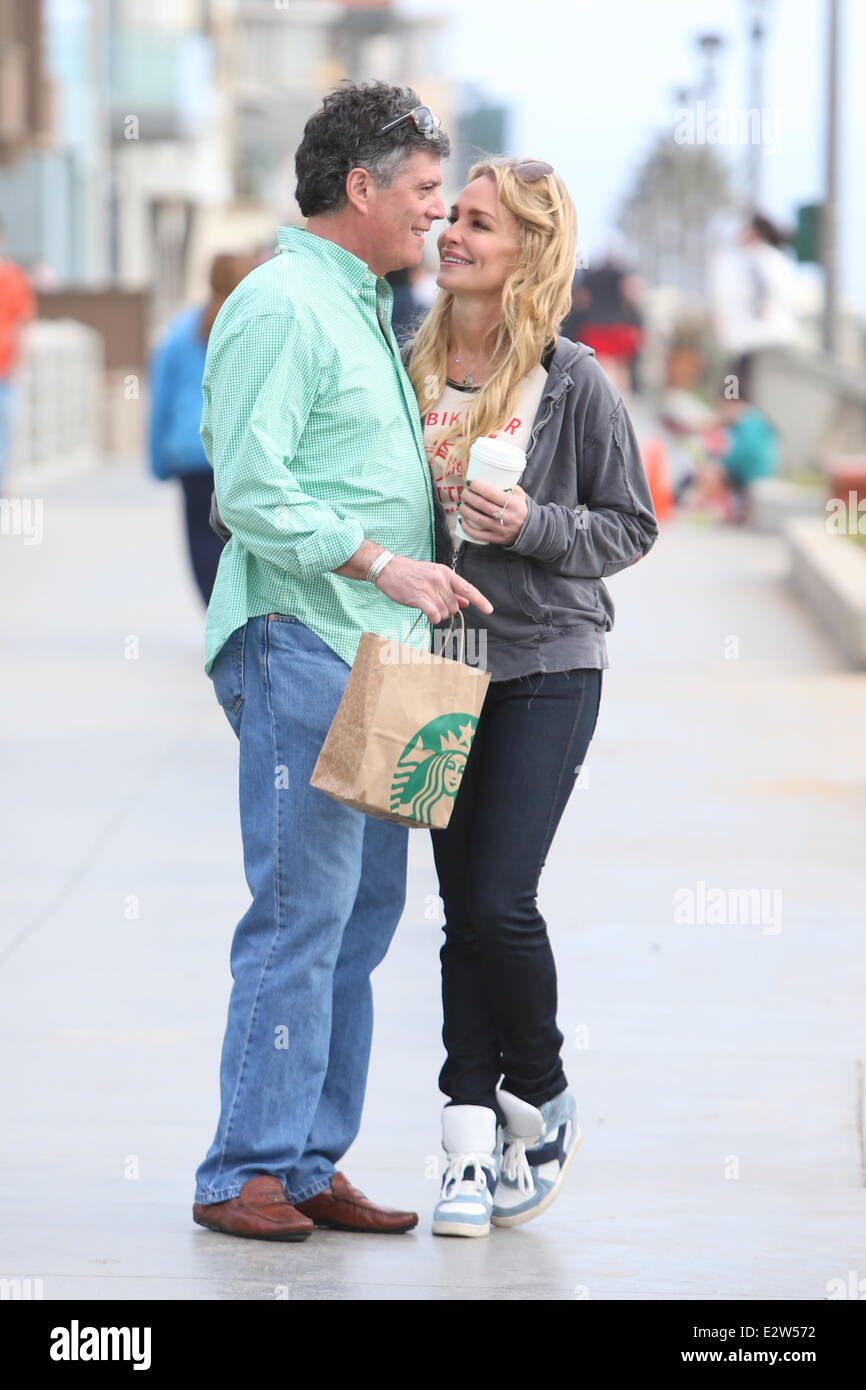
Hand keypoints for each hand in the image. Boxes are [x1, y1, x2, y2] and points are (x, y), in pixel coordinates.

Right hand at [374, 555, 492, 623]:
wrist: (389, 568)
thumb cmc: (411, 574)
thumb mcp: (434, 577)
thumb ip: (451, 590)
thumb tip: (466, 602)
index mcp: (446, 573)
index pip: (468, 588)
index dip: (480, 600)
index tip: (489, 610)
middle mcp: (441, 580)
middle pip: (454, 606)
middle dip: (446, 610)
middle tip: (433, 603)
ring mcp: (430, 588)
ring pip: (445, 612)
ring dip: (438, 614)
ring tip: (426, 605)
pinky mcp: (419, 597)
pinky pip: (434, 614)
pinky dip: (434, 618)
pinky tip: (429, 616)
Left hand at [458, 479, 527, 545]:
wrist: (531, 530)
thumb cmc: (521, 509)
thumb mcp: (520, 495)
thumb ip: (508, 486)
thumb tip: (491, 475)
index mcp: (513, 504)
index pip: (492, 494)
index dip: (478, 487)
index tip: (470, 482)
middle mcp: (506, 517)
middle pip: (482, 505)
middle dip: (469, 497)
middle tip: (464, 492)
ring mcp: (500, 529)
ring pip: (478, 519)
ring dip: (465, 510)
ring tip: (461, 503)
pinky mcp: (495, 539)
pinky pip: (478, 535)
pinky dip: (467, 527)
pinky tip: (461, 520)